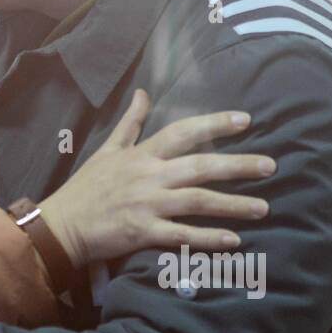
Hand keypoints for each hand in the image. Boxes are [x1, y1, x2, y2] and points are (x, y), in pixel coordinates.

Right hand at [39, 89, 273, 266]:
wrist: (61, 225)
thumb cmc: (86, 188)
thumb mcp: (107, 150)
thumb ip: (130, 122)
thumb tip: (143, 92)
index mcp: (141, 155)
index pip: (183, 132)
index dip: (214, 124)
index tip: (245, 120)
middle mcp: (148, 176)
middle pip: (200, 166)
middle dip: (238, 165)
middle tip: (270, 166)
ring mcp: (147, 205)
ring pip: (197, 201)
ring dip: (233, 204)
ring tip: (263, 208)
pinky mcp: (142, 232)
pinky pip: (182, 235)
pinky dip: (208, 238)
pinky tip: (234, 240)